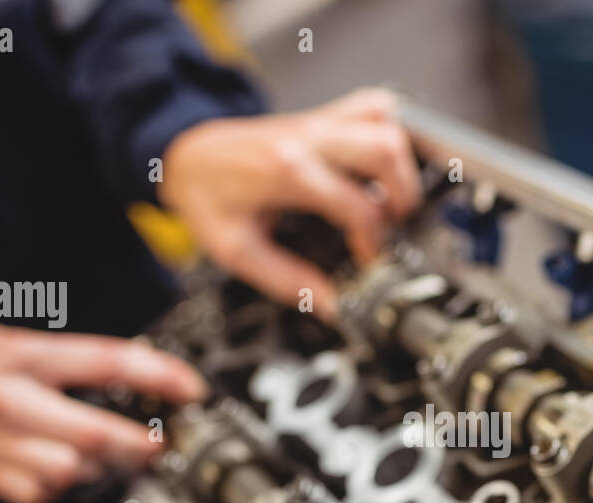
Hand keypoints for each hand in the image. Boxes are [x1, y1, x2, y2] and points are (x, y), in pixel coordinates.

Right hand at [0, 323, 206, 502]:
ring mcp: (0, 443)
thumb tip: (140, 371)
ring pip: (73, 469)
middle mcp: (12, 400)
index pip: (105, 361)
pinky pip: (46, 491)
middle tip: (158, 444)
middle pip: (93, 432)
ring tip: (102, 454)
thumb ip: (74, 359)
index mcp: (24, 357)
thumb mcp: (19, 342)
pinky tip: (59, 467)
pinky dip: (63, 484)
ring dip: (100, 465)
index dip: (158, 374)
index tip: (192, 388)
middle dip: (138, 444)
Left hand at [159, 87, 420, 318]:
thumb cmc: (209, 197)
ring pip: (387, 121)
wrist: (189, 156)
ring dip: (403, 163)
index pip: (357, 205)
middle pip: (385, 149)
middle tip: (393, 227)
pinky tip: (384, 165)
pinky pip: (373, 106)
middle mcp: (309, 139)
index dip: (374, 240)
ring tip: (392, 199)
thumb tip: (333, 306)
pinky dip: (392, 131)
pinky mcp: (325, 116)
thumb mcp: (238, 251)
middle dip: (403, 196)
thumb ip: (288, 281)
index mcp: (287, 172)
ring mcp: (319, 122)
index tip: (370, 259)